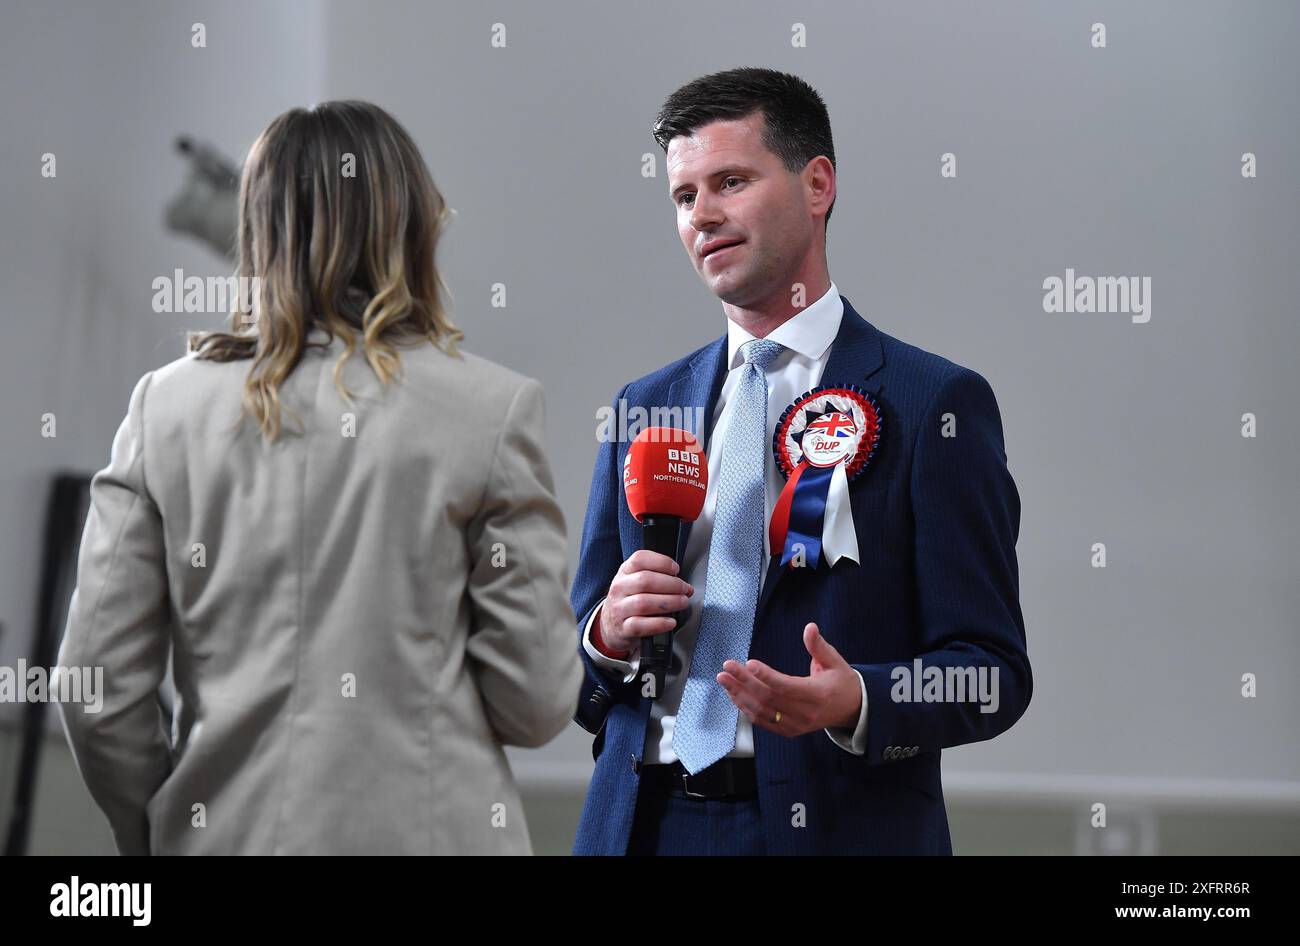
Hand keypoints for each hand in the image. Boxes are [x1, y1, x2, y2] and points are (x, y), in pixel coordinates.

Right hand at [597, 550, 693, 654]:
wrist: (611, 625)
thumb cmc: (630, 600)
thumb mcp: (635, 581)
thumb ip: (656, 576)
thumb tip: (684, 585)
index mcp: (624, 572)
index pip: (640, 559)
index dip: (661, 562)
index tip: (676, 570)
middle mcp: (619, 588)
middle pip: (645, 581)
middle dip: (671, 584)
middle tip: (685, 589)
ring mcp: (619, 609)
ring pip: (644, 603)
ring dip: (669, 602)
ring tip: (682, 603)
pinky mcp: (623, 628)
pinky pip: (641, 625)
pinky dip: (659, 624)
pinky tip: (671, 622)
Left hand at [717, 623, 861, 735]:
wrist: (852, 710)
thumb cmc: (841, 682)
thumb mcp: (835, 661)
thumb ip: (819, 646)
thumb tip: (810, 627)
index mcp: (818, 694)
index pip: (786, 686)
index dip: (766, 676)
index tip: (748, 663)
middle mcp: (805, 713)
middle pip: (768, 698)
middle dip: (744, 682)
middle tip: (727, 668)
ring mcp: (796, 725)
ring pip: (761, 712)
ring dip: (739, 695)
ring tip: (724, 679)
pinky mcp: (789, 731)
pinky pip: (763, 721)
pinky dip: (746, 708)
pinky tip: (734, 694)